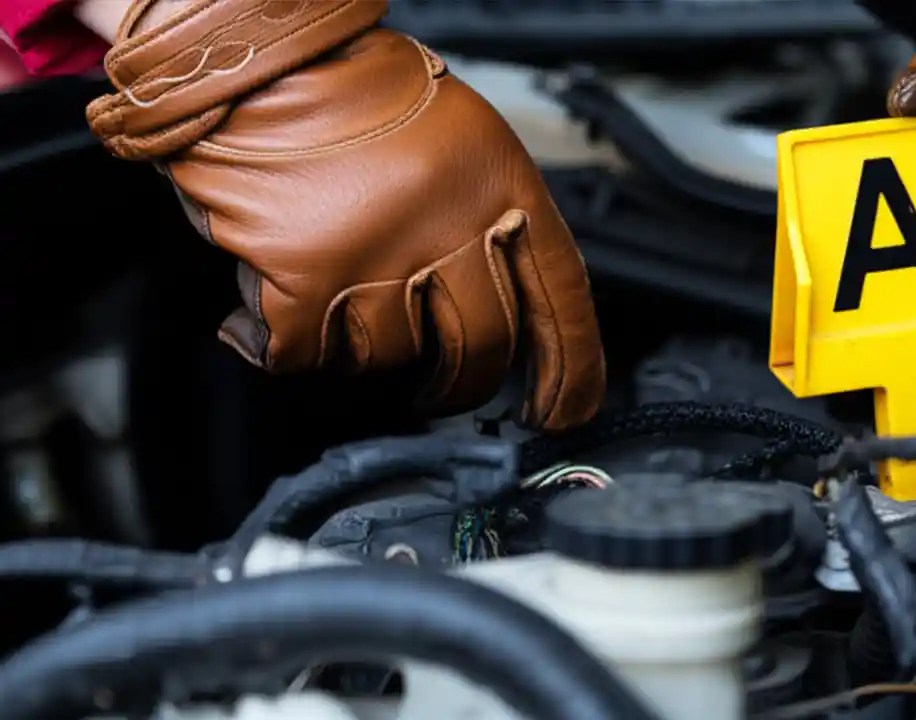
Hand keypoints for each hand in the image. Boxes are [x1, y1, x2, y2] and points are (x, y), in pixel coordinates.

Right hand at [85, 0, 603, 429]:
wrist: (257, 57)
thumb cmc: (351, 94)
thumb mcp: (462, 138)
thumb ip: (491, 217)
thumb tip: (514, 309)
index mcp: (500, 181)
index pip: (561, 295)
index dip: (570, 367)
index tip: (560, 409)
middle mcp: (450, 221)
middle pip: (482, 346)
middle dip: (461, 385)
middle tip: (442, 390)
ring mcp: (380, 252)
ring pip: (391, 354)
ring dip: (359, 343)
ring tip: (330, 289)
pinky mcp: (307, 276)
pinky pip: (306, 354)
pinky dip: (279, 345)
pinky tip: (266, 309)